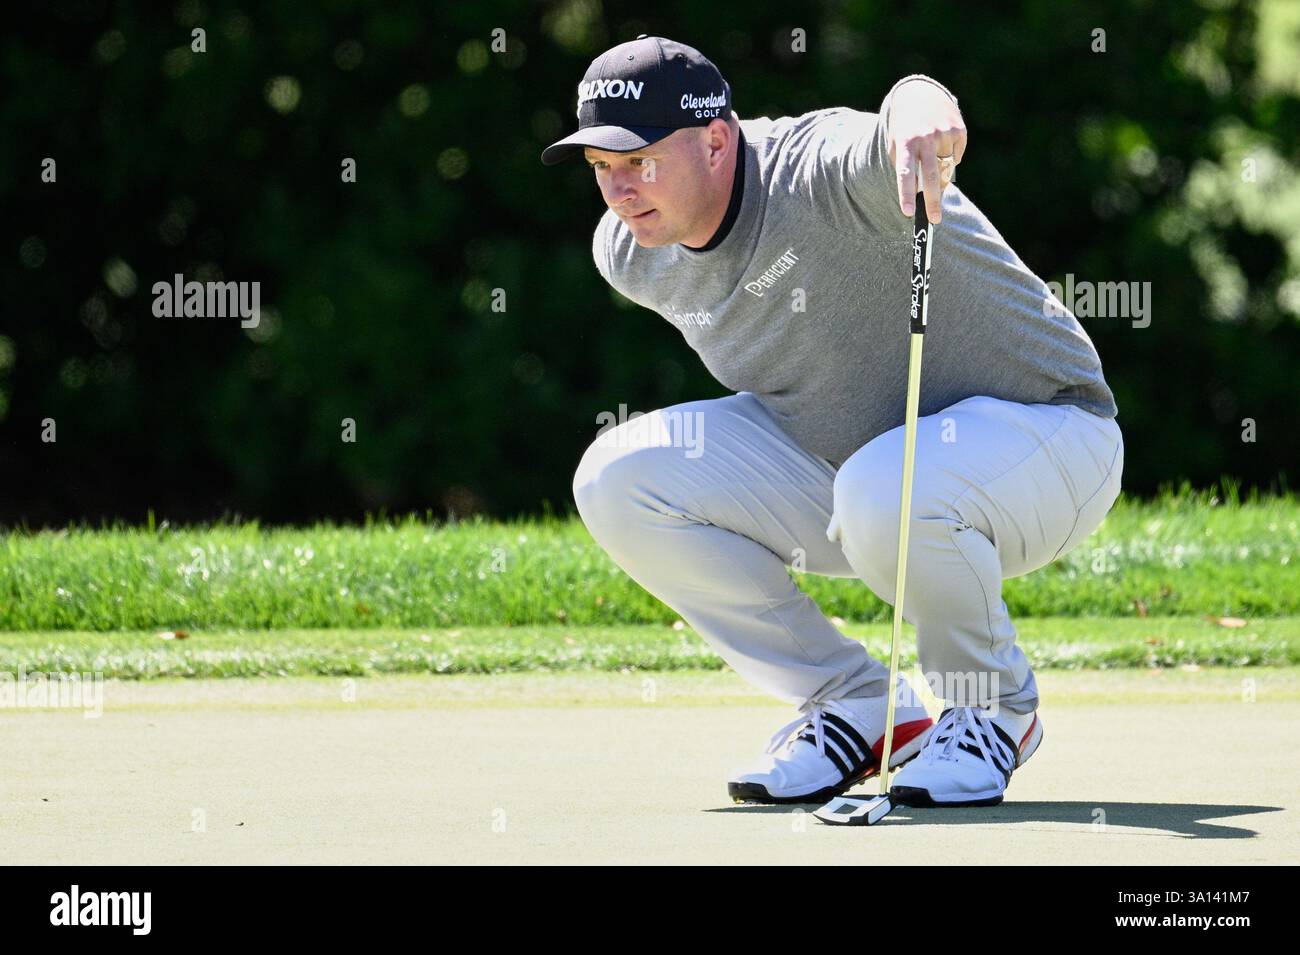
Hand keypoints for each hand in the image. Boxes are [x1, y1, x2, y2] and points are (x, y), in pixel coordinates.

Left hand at [887, 79, 965, 222]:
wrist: (918, 95)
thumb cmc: (904, 129)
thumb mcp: (896, 145)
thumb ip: (907, 168)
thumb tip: (925, 193)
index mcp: (906, 143)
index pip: (906, 173)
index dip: (907, 194)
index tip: (908, 213)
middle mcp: (926, 138)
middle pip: (932, 177)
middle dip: (933, 201)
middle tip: (934, 219)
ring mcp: (944, 133)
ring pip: (946, 168)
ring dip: (940, 174)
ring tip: (931, 160)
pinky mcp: (959, 130)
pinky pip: (956, 157)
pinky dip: (950, 158)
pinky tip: (941, 145)